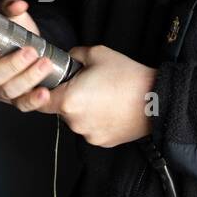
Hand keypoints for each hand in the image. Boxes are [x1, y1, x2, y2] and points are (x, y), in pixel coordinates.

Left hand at [0, 0, 157, 146]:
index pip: (38, 99)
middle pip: (59, 109)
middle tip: (86, 84)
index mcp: (68, 100)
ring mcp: (88, 134)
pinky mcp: (101, 141)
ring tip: (103, 94)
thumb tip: (67, 58)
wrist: (158, 100)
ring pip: (76, 120)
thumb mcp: (98, 54)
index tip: (47, 83)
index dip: (41, 90)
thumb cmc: (129, 78)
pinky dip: (96, 119)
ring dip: (83, 109)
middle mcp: (75, 121)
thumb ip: (74, 55)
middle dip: (67, 97)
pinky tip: (110, 106)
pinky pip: (90, 128)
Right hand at [0, 0, 45, 97]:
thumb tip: (18, 5)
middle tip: (28, 52)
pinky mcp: (18, 101)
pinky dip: (34, 99)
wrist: (33, 47)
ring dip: (27, 77)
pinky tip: (44, 92)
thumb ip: (10, 7)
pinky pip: (23, 105)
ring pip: (8, 91)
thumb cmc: (15, 34)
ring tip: (44, 63)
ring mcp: (0, 92)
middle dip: (11, 65)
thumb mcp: (11, 17)